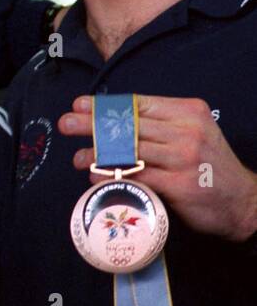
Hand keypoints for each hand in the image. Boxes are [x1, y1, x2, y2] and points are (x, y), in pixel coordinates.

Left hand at [64, 94, 256, 242]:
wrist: (245, 202)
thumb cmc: (211, 165)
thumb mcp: (194, 132)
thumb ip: (161, 123)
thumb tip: (114, 119)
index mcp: (187, 112)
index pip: (137, 104)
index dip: (105, 105)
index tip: (80, 105)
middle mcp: (186, 131)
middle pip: (129, 125)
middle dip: (92, 124)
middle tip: (66, 123)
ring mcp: (183, 158)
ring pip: (129, 150)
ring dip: (96, 153)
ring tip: (76, 157)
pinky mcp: (179, 184)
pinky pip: (136, 176)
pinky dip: (111, 175)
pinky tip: (94, 176)